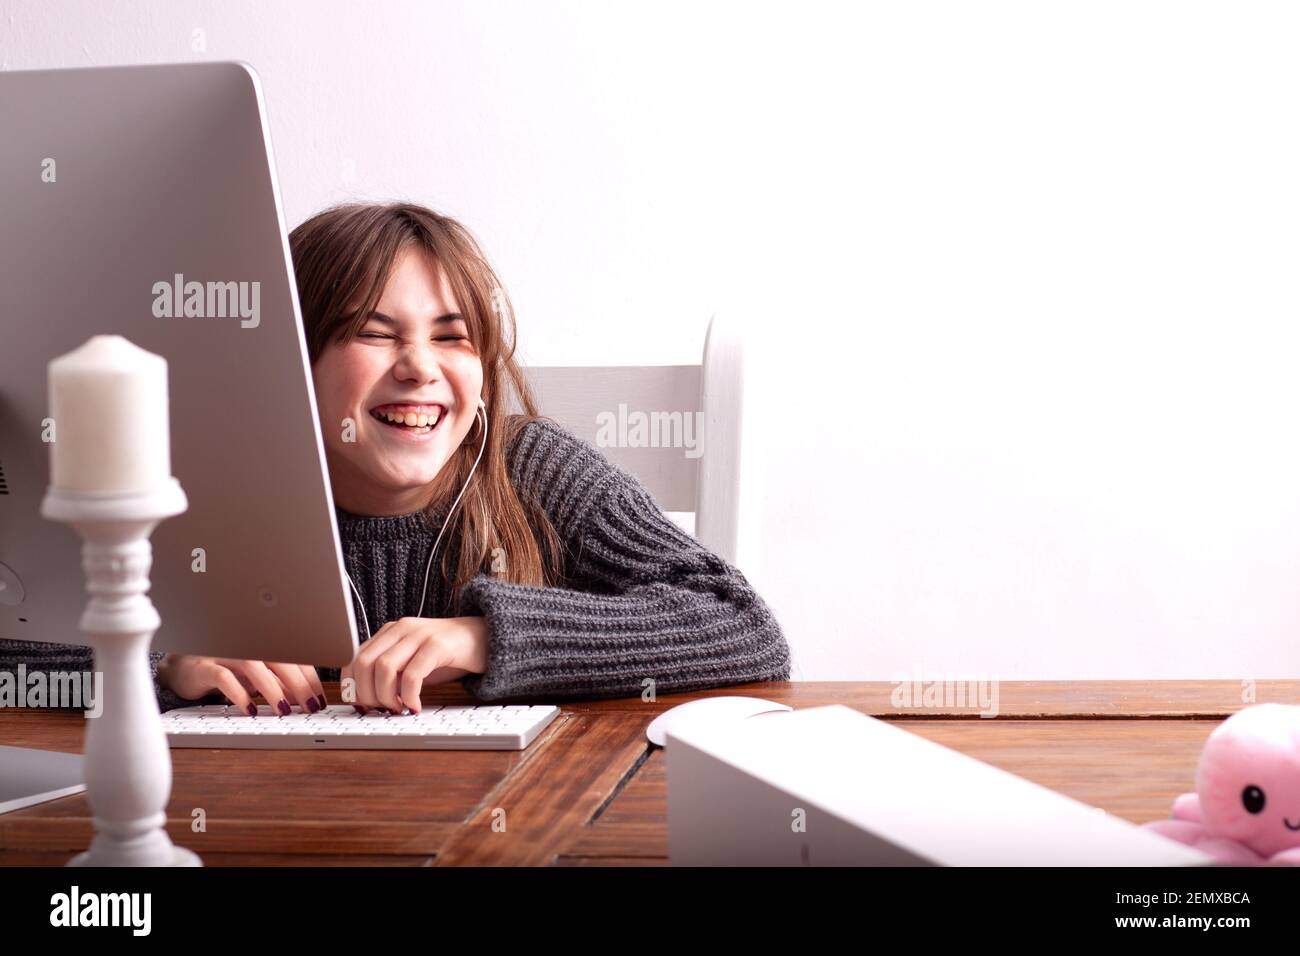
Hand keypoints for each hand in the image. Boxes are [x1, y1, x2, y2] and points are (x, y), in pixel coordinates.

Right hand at [158, 654, 326, 715]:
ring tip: (284, 710)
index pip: (294, 657)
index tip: (319, 699)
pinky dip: (238, 692)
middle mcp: (246, 644)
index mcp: (262, 643)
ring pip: (254, 665)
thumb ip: (278, 683)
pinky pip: (223, 676)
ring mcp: (224, 652)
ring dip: (272, 689)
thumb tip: (304, 698)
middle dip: (299, 684)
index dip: (310, 678)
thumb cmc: (224, 668)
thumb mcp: (255, 676)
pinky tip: (249, 708)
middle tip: (310, 706)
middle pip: (279, 659)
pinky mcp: (203, 665)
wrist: (180, 667)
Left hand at [342, 616, 488, 714]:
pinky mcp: (438, 644)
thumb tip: (368, 702)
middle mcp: (400, 629)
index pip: (353, 659)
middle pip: (364, 663)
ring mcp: (419, 634)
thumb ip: (391, 675)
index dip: (352, 687)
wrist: (484, 637)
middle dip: (368, 694)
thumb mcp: (412, 663)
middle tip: (382, 711)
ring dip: (387, 696)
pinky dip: (410, 695)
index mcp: (389, 632)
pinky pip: (413, 674)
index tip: (362, 706)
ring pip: (384, 667)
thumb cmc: (446, 654)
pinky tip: (415, 706)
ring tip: (399, 709)